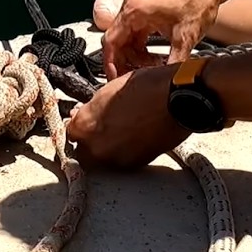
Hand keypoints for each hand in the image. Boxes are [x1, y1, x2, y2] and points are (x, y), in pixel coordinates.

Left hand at [65, 65, 189, 168]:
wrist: (181, 99)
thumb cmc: (149, 87)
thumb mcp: (112, 88)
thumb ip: (93, 106)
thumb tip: (84, 113)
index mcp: (86, 124)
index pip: (70, 132)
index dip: (78, 124)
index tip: (85, 119)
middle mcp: (97, 147)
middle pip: (83, 151)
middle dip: (89, 141)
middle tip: (102, 128)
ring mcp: (117, 159)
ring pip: (102, 158)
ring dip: (106, 147)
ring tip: (121, 130)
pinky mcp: (136, 164)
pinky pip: (122, 161)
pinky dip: (124, 151)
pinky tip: (134, 136)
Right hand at [102, 0, 221, 79]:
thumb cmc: (198, 1)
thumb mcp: (185, 38)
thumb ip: (173, 63)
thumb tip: (168, 82)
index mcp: (135, 9)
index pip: (111, 40)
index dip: (111, 62)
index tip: (115, 77)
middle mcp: (133, 5)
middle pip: (118, 40)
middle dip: (125, 61)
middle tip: (133, 77)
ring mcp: (140, 6)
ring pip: (128, 37)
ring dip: (136, 55)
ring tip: (150, 68)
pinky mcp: (148, 10)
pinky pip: (137, 32)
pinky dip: (142, 46)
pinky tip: (155, 58)